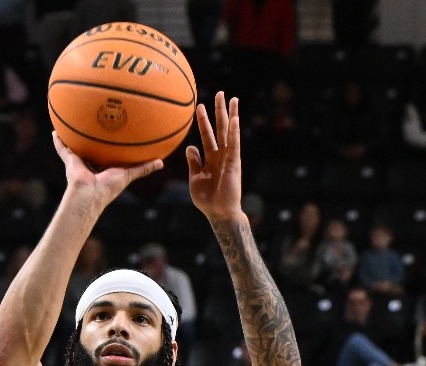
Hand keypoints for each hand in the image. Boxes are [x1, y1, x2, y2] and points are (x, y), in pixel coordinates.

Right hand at [51, 133, 161, 210]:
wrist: (90, 194)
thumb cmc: (108, 188)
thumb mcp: (128, 174)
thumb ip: (143, 168)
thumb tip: (161, 163)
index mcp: (105, 168)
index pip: (108, 155)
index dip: (111, 148)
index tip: (114, 138)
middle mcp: (92, 163)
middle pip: (92, 149)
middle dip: (93, 140)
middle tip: (95, 126)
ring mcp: (80, 162)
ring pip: (76, 147)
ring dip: (74, 138)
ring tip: (72, 124)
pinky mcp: (70, 161)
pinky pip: (63, 149)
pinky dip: (58, 141)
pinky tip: (55, 131)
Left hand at [186, 92, 243, 221]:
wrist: (219, 213)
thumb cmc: (207, 200)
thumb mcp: (195, 178)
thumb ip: (193, 163)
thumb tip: (190, 147)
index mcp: (210, 158)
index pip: (206, 135)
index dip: (203, 121)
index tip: (200, 106)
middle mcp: (221, 154)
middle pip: (220, 128)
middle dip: (219, 111)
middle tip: (219, 93)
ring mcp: (229, 157)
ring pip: (229, 132)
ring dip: (230, 115)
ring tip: (232, 98)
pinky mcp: (234, 163)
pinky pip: (234, 144)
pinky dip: (234, 131)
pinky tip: (235, 118)